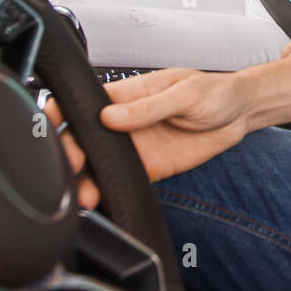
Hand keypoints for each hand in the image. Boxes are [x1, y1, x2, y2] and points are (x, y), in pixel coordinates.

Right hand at [44, 67, 252, 208]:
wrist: (241, 114)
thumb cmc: (214, 92)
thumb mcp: (185, 92)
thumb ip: (149, 106)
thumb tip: (111, 116)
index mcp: (127, 95)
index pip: (84, 102)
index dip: (62, 111)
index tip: (50, 123)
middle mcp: (124, 121)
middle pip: (83, 137)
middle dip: (69, 152)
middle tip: (72, 166)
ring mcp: (134, 146)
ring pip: (97, 163)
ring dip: (85, 178)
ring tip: (84, 193)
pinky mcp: (148, 167)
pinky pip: (120, 180)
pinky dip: (107, 190)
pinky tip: (100, 198)